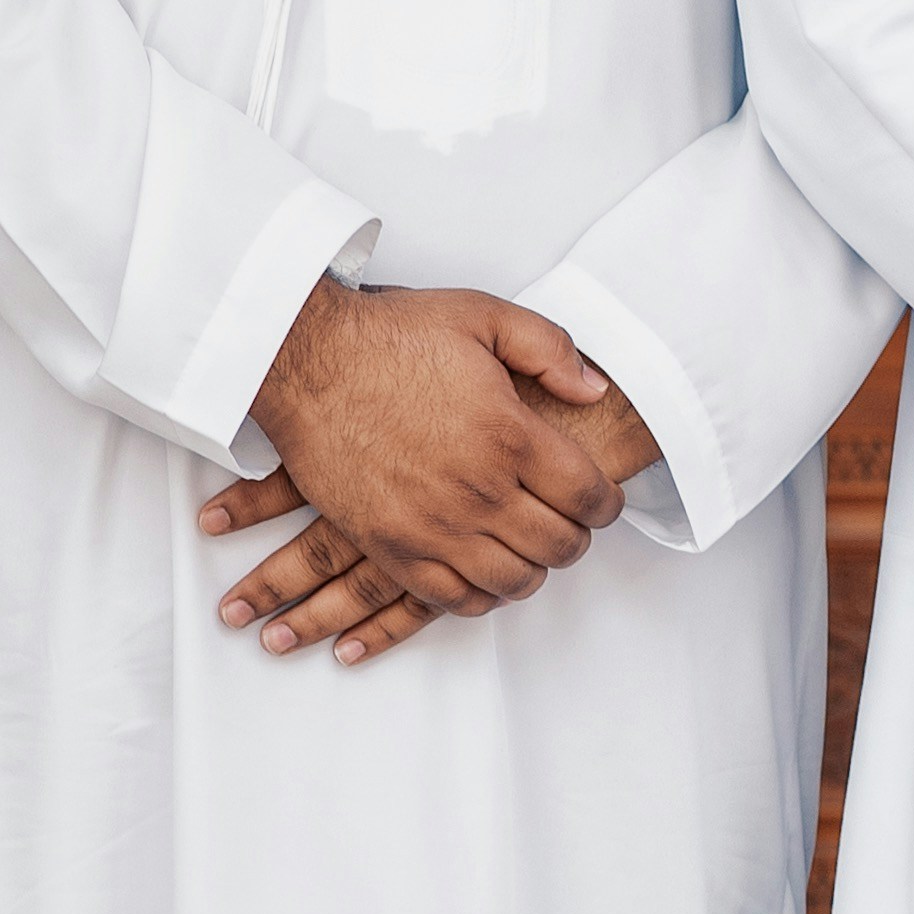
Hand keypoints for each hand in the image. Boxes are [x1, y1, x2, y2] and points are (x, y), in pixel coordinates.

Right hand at [203, 365, 664, 666]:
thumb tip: (596, 390)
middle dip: (576, 539)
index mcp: (510, 435)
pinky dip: (479, 597)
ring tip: (531, 552)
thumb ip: (550, 349)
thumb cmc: (390, 337)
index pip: (588, 496)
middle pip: (558, 545)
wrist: (306, 361)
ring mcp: (432, 525)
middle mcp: (478, 491)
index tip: (602, 502)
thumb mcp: (484, 315)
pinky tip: (484, 578)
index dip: (607, 505)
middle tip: (571, 526)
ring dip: (533, 571)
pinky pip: (450, 598)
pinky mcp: (389, 545)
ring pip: (511, 581)